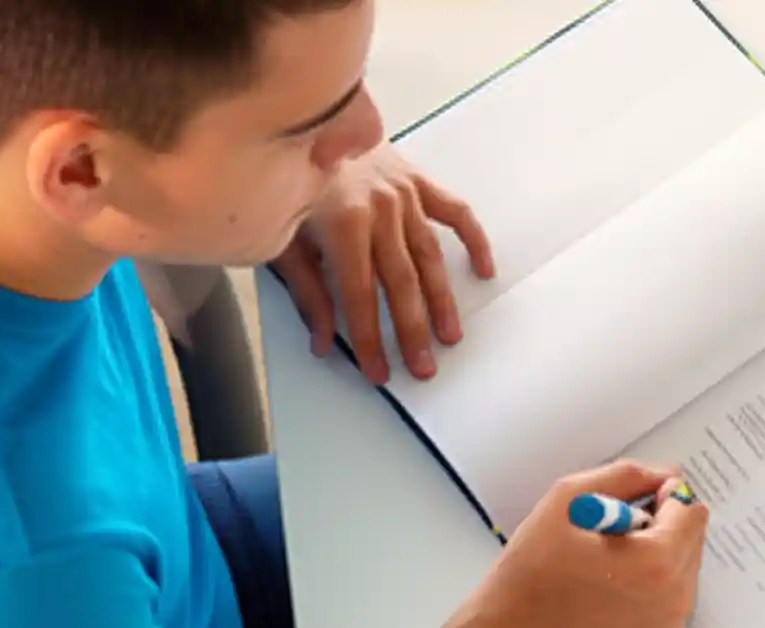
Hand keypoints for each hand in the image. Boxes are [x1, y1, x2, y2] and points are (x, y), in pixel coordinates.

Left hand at [273, 142, 494, 382]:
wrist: (302, 118)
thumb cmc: (286, 181)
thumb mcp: (281, 239)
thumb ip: (307, 292)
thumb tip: (324, 343)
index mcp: (342, 222)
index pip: (359, 296)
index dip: (369, 338)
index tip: (378, 372)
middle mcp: (380, 209)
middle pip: (401, 282)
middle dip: (412, 330)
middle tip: (424, 368)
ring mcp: (403, 194)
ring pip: (429, 256)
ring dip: (442, 300)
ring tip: (451, 335)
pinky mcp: (417, 180)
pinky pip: (454, 212)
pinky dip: (473, 241)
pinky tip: (484, 271)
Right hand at [453, 461, 709, 627]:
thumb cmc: (533, 570)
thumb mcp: (569, 500)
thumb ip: (625, 476)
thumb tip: (665, 473)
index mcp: (657, 562)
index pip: (690, 507)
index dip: (659, 494)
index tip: (625, 502)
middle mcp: (674, 594)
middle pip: (693, 532)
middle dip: (661, 519)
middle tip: (611, 528)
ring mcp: (668, 618)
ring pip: (686, 557)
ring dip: (658, 544)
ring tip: (608, 554)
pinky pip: (674, 583)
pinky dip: (653, 570)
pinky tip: (611, 574)